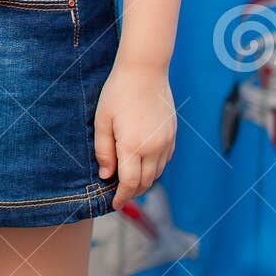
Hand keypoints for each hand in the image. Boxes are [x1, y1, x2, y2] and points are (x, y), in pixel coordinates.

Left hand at [94, 61, 176, 207]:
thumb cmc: (118, 93)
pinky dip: (154, 168)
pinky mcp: (172, 134)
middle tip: (119, 195)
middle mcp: (154, 147)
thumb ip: (103, 151)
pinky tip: (143, 164)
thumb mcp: (102, 121)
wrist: (145, 71)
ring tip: (129, 181)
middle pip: (145, 182)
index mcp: (133, 146)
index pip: (130, 183)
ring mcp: (166, 141)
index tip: (114, 204)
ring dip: (144, 181)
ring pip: (157, 173)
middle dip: (132, 192)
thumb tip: (107, 175)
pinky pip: (165, 160)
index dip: (122, 197)